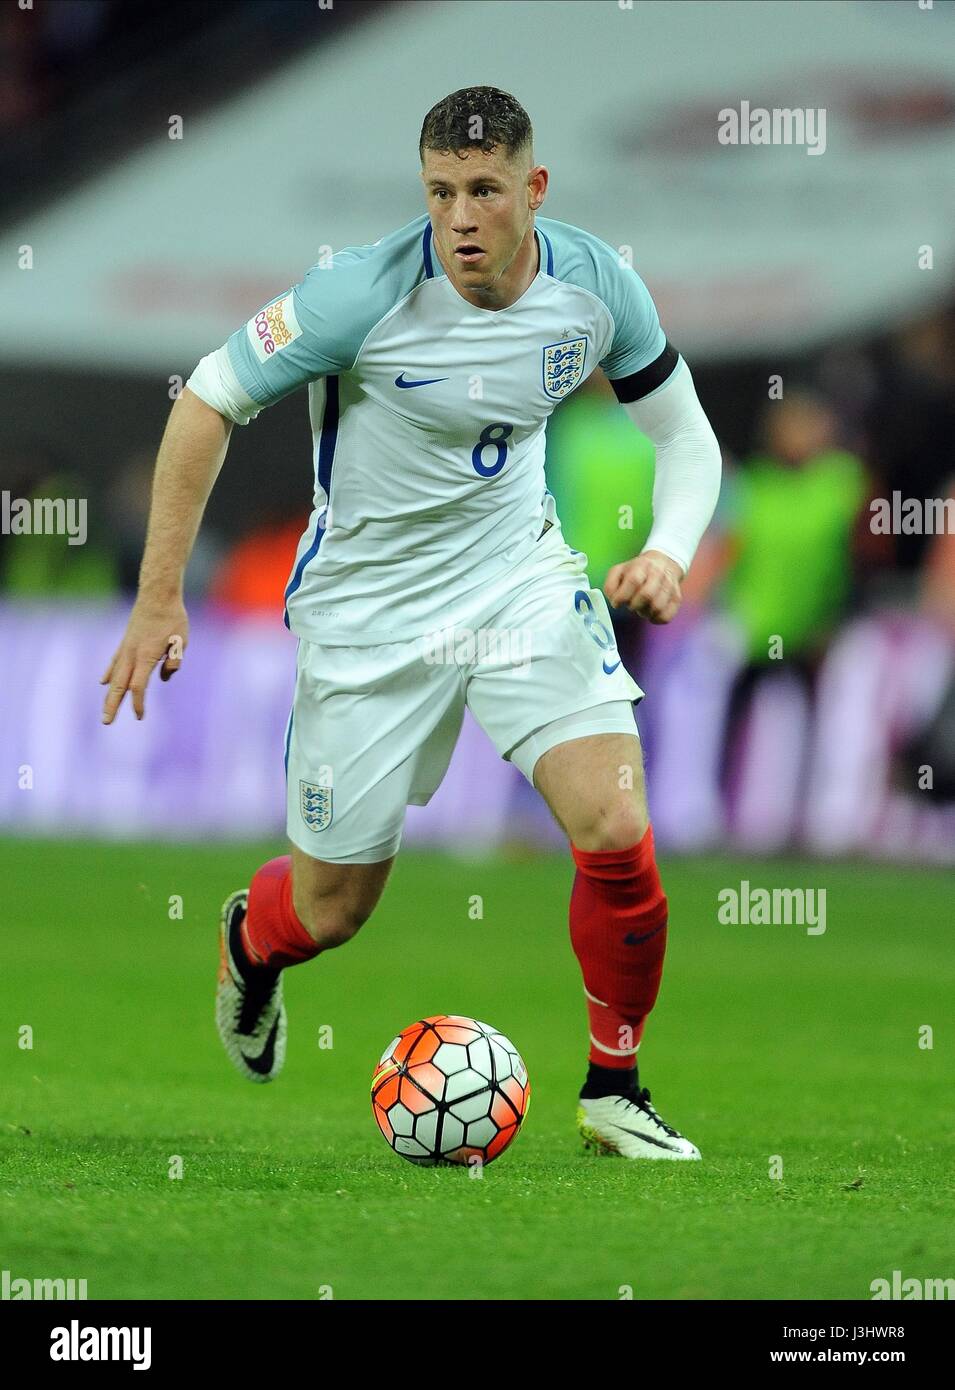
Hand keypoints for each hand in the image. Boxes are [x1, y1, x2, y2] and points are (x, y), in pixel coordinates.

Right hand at [100, 598, 188, 723]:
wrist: (157, 595)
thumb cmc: (172, 618)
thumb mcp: (181, 642)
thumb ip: (173, 663)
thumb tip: (165, 677)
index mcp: (145, 656)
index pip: (138, 686)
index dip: (138, 703)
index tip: (140, 715)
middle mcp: (131, 654)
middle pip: (119, 685)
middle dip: (112, 705)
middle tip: (106, 722)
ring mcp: (126, 648)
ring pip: (114, 676)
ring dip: (109, 694)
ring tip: (105, 709)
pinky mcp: (125, 642)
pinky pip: (114, 662)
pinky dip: (109, 674)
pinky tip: (104, 682)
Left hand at [604, 549, 683, 624]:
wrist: (663, 563)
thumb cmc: (637, 571)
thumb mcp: (619, 571)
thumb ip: (610, 585)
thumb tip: (613, 600)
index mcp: (642, 566)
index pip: (634, 580)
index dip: (622, 596)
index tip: (616, 603)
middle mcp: (658, 575)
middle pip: (647, 595)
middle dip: (634, 605)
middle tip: (631, 605)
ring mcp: (670, 586)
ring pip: (657, 607)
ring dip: (645, 613)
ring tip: (641, 608)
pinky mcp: (676, 598)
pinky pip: (666, 616)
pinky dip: (655, 619)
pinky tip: (650, 614)